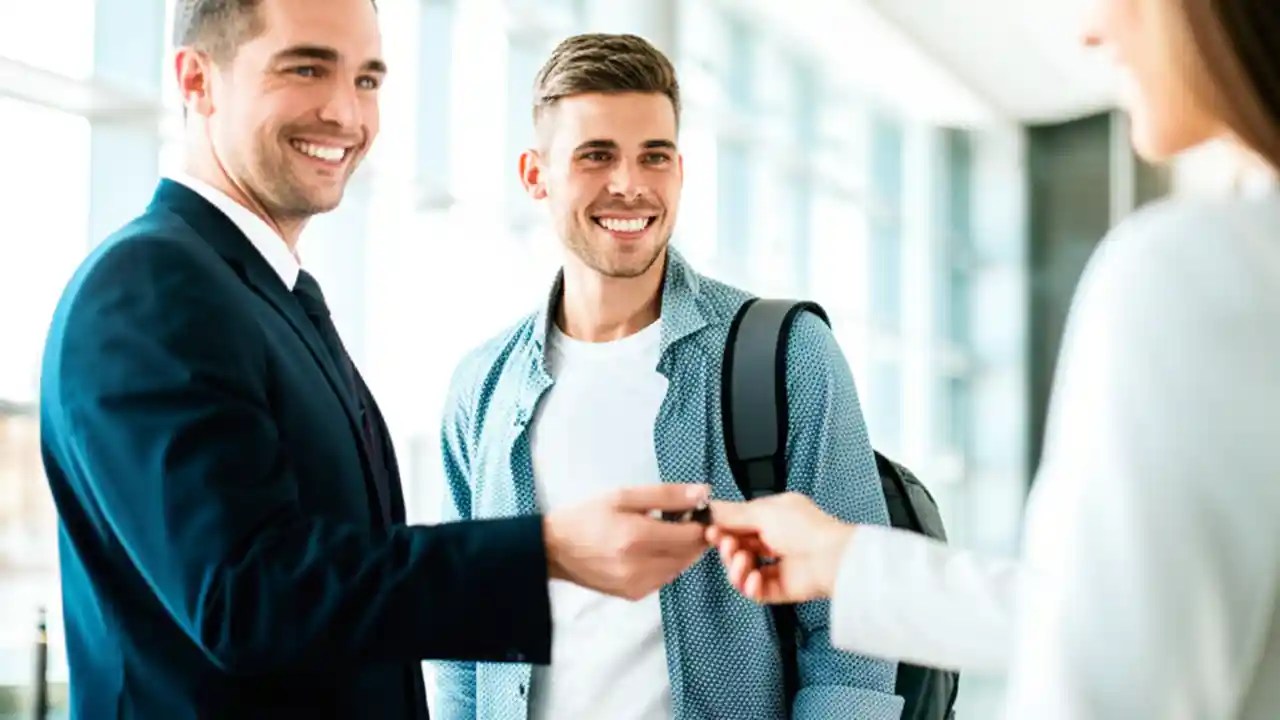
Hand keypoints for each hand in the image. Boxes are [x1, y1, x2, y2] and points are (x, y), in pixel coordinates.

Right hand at [543, 484, 710, 600]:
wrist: (555, 549)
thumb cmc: (588, 516)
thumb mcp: (624, 495)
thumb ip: (667, 495)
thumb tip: (704, 493)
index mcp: (638, 537)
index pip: (692, 535)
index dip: (702, 521)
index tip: (698, 510)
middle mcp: (641, 566)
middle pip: (690, 554)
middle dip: (694, 536)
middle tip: (683, 519)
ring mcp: (638, 585)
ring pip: (681, 567)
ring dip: (682, 550)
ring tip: (664, 532)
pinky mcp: (635, 595)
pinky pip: (665, 578)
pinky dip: (667, 563)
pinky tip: (652, 549)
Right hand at [706, 494, 854, 604]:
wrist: (832, 557)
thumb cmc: (805, 528)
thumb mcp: (763, 512)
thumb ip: (734, 514)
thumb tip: (710, 510)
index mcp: (773, 517)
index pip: (740, 524)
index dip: (723, 529)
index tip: (710, 531)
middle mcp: (775, 541)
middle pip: (738, 549)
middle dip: (727, 549)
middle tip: (727, 546)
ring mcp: (778, 566)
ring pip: (744, 571)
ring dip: (736, 568)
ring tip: (742, 562)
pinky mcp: (781, 589)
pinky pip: (756, 591)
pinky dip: (750, 586)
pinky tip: (754, 579)